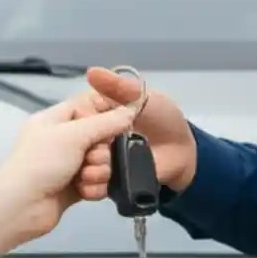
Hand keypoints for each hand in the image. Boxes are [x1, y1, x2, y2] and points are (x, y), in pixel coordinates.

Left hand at [0, 94, 136, 257]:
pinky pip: (99, 181)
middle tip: (91, 157)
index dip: (105, 112)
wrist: (21, 207)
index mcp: (56, 120)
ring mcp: (70, 164)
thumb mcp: (73, 134)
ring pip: (103, 161)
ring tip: (84, 178)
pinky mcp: (76, 186)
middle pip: (101, 136)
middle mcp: (64, 140)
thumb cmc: (42, 162)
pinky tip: (83, 191)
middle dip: (102, 150)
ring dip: (98, 171)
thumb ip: (106, 122)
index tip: (120, 121)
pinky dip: (94, 187)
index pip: (88, 105)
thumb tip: (130, 110)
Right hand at [76, 66, 197, 196]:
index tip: (91, 121)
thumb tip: (91, 71)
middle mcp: (92, 138)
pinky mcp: (105, 181)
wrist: (182, 152)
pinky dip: (91, 185)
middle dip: (85, 145)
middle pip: (74, 143)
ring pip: (79, 166)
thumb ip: (119, 87)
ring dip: (89, 165)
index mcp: (98, 114)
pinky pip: (89, 186)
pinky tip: (102, 179)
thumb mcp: (142, 98)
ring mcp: (97, 161)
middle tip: (104, 145)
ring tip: (107, 162)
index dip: (81, 119)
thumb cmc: (163, 119)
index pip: (76, 115)